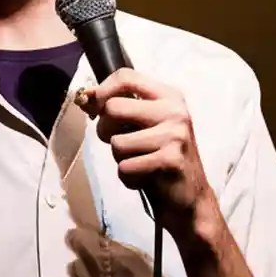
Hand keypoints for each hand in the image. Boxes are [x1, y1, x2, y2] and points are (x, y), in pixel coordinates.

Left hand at [78, 68, 220, 243]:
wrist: (190, 200)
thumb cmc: (161, 161)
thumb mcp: (146, 127)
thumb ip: (121, 110)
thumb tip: (85, 97)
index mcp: (169, 96)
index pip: (125, 76)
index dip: (101, 91)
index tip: (95, 109)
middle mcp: (174, 111)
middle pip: (113, 108)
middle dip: (105, 131)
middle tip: (121, 145)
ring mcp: (174, 135)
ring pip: (116, 142)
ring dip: (120, 159)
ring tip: (140, 164)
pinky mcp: (170, 160)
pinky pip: (125, 167)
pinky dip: (128, 179)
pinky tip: (146, 179)